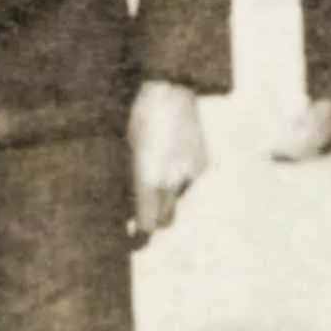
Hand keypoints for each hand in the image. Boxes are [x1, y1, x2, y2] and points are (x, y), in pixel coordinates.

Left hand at [128, 82, 206, 243]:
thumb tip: (130, 209)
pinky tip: (171, 160)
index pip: (148, 224)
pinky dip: (179, 179)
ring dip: (167, 197)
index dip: (141, 236)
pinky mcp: (202, 165)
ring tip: (157, 174)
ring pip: (177, 200)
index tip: (134, 239)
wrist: (171, 90)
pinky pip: (188, 183)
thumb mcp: (128, 151)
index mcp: (149, 178)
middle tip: (144, 219)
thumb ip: (132, 182)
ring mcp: (190, 173)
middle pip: (166, 220)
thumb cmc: (141, 118)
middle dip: (156, 222)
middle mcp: (172, 180)